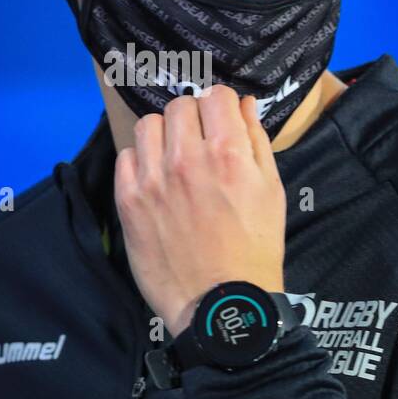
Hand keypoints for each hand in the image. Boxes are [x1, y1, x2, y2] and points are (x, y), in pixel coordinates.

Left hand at [114, 83, 286, 338]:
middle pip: (180, 106)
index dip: (221, 106)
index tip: (221, 121)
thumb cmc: (255, 248)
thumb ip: (256, 140)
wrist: (221, 302)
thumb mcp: (271, 190)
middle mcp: (187, 158)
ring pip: (149, 126)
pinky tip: (155, 182)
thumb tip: (242, 104)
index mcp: (228, 152)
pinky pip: (126, 157)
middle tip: (199, 143)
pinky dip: (141, 162)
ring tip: (173, 159)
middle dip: (193, 118)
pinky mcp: (129, 201)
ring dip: (163, 136)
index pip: (215, 96)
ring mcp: (153, 179)